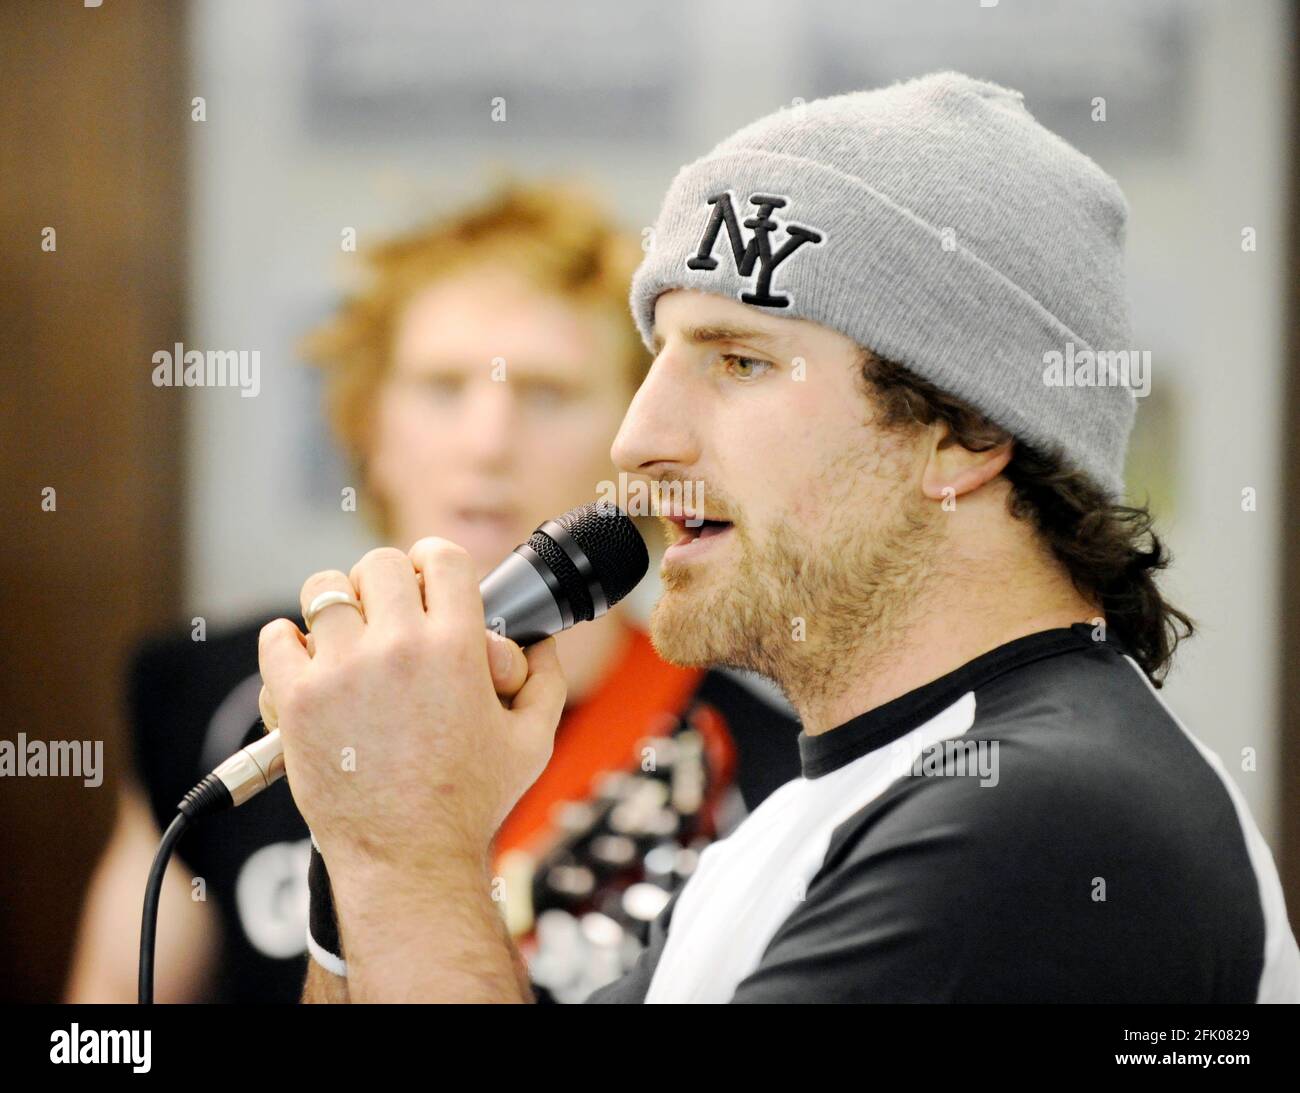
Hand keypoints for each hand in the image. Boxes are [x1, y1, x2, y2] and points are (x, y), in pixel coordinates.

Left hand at [257, 541, 566, 876]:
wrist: (407, 859)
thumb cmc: (469, 804)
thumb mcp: (532, 742)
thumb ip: (547, 681)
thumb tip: (544, 643)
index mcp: (457, 648)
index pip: (442, 559)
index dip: (436, 563)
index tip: (429, 579)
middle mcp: (398, 648)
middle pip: (380, 564)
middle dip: (387, 581)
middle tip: (388, 611)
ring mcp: (342, 671)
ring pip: (324, 589)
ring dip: (336, 604)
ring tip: (346, 634)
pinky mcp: (298, 699)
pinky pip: (277, 636)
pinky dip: (288, 643)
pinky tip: (309, 663)